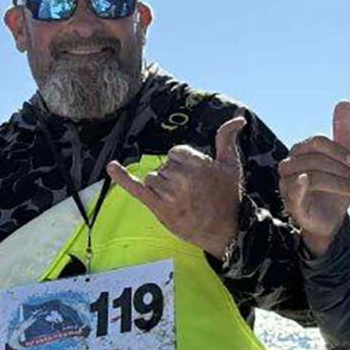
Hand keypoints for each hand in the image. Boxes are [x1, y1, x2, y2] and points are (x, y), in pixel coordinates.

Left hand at [107, 117, 244, 258]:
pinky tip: (111, 167)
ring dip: (162, 188)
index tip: (196, 178)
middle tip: (191, 193)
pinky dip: (122, 178)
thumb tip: (238, 118)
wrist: (225, 231)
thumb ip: (227, 139)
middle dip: (174, 177)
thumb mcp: (231, 165)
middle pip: (163, 166)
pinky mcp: (159, 209)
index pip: (175, 153)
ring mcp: (169, 194)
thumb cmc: (228, 197)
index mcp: (197, 164)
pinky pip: (136, 189)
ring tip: (180, 200)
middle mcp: (182, 178)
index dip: (183, 164)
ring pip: (152, 178)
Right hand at [279, 102, 349, 257]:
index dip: (338, 150)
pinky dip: (297, 185)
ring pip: (311, 174)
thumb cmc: (334, 187)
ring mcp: (288, 185)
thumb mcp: (342, 159)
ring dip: (337, 181)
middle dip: (340, 167)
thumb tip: (344, 102)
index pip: (317, 142)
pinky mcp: (292, 205)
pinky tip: (305, 180)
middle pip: (314, 157)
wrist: (331, 220)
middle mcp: (289, 166)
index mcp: (299, 153)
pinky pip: (291, 192)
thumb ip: (342, 132)